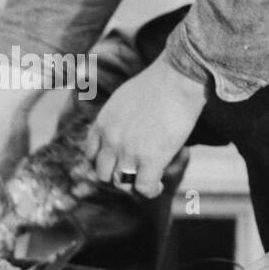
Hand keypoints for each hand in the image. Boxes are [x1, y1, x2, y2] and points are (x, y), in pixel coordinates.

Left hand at [85, 55, 206, 198]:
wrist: (177, 79)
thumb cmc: (159, 82)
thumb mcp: (124, 98)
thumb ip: (118, 118)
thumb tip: (129, 127)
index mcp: (102, 124)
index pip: (91, 155)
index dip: (104, 162)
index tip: (117, 163)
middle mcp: (110, 141)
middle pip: (103, 173)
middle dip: (117, 175)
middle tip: (134, 173)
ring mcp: (129, 152)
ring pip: (121, 183)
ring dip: (133, 185)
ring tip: (147, 182)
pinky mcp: (151, 160)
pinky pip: (143, 188)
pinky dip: (150, 190)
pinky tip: (158, 187)